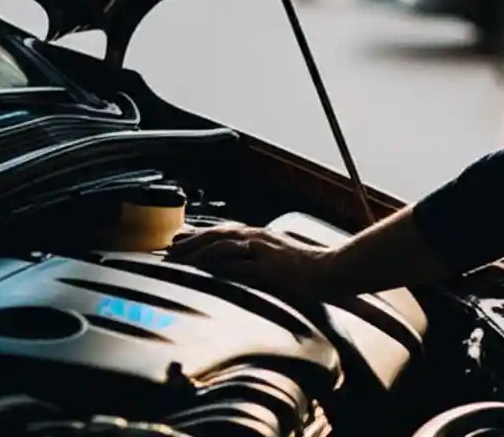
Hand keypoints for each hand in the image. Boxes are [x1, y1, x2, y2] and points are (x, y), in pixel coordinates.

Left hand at [165, 226, 328, 307]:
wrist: (335, 269)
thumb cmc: (314, 269)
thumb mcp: (284, 262)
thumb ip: (266, 263)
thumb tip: (250, 269)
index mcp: (263, 237)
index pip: (225, 232)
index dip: (200, 235)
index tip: (179, 239)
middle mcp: (259, 238)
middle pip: (217, 235)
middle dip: (191, 241)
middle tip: (168, 248)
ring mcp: (263, 251)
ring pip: (222, 247)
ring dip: (196, 252)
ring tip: (176, 259)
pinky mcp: (268, 267)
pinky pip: (236, 265)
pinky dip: (216, 266)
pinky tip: (201, 271)